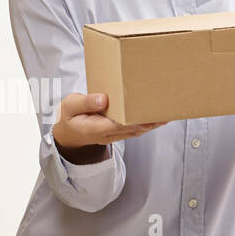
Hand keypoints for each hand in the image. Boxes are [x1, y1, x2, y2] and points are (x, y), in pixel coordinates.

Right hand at [53, 92, 167, 151]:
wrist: (68, 133)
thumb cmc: (68, 116)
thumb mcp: (70, 106)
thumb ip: (85, 102)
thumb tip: (103, 99)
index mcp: (94, 128)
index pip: (116, 125)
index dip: (133, 121)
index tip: (147, 115)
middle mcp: (106, 135)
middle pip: (131, 129)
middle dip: (148, 122)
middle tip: (165, 111)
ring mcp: (113, 135)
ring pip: (135, 131)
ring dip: (151, 124)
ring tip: (166, 114)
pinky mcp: (117, 132)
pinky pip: (134, 129)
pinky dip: (146, 124)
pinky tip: (156, 117)